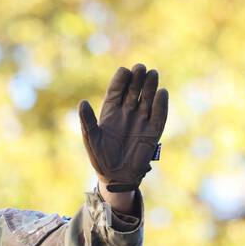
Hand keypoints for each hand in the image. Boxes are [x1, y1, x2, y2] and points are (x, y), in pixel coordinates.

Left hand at [78, 64, 168, 192]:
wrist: (116, 177)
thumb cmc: (100, 158)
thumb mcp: (91, 140)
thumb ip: (87, 122)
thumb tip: (82, 103)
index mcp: (111, 112)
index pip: (117, 90)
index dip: (121, 80)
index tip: (125, 71)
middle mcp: (127, 112)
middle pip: (134, 91)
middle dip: (137, 79)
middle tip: (141, 68)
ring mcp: (141, 121)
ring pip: (147, 99)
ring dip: (150, 87)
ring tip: (152, 74)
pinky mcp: (153, 131)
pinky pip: (159, 115)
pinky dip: (161, 105)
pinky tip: (162, 93)